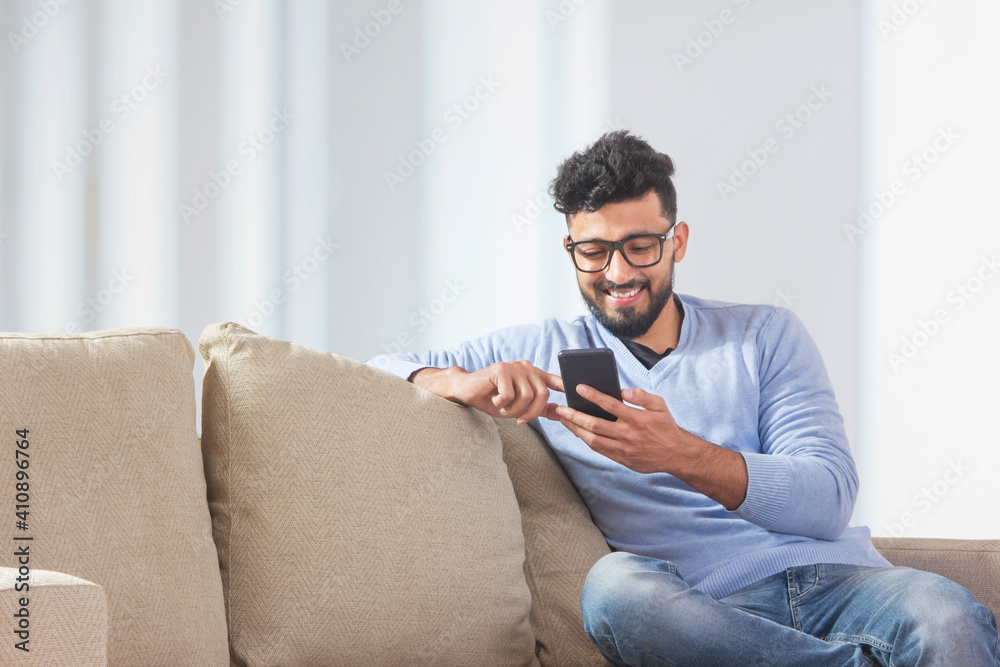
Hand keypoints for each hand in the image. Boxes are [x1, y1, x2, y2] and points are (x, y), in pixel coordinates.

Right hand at [413, 361, 564, 423]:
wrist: (467, 391)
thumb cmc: (493, 399)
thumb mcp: (519, 406)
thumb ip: (540, 408)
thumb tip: (563, 414)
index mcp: (533, 375)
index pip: (555, 380)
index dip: (567, 387)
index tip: (577, 395)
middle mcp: (526, 367)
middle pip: (542, 394)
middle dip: (532, 412)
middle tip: (519, 419)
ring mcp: (514, 366)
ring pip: (526, 396)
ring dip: (514, 410)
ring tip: (503, 408)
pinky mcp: (501, 369)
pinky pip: (510, 394)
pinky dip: (502, 403)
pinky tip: (494, 399)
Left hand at [553, 384, 747, 508]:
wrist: (676, 455)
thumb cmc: (666, 427)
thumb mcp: (660, 405)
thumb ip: (642, 396)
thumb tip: (624, 391)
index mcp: (636, 418)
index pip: (610, 405)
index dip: (593, 396)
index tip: (578, 388)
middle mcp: (628, 434)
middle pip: (595, 425)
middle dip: (575, 416)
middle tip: (562, 409)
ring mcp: (624, 449)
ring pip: (593, 440)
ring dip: (576, 430)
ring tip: (565, 420)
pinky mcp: (622, 459)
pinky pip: (600, 450)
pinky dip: (587, 441)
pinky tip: (578, 433)